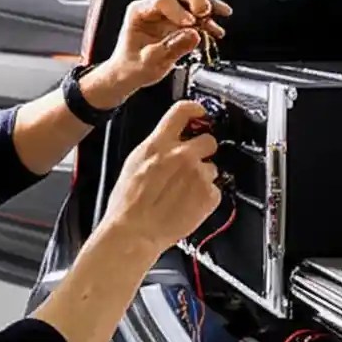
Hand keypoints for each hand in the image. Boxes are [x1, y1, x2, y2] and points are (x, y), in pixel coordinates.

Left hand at [82, 0, 231, 108]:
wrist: (131, 75)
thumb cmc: (131, 67)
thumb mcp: (146, 62)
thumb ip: (169, 48)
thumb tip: (192, 35)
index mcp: (139, 12)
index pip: (162, 1)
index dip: (178, 11)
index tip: (189, 23)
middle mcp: (155, 9)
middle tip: (204, 11)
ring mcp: (169, 15)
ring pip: (192, 0)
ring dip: (208, 6)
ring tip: (221, 13)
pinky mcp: (180, 24)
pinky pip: (198, 17)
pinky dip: (209, 21)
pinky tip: (217, 30)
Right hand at [100, 100, 221, 256]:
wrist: (134, 232)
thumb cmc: (127, 204)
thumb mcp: (134, 163)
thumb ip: (156, 148)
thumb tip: (167, 142)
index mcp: (159, 144)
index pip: (184, 110)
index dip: (196, 109)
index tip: (201, 114)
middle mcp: (182, 155)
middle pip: (208, 139)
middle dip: (203, 149)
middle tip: (192, 163)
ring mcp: (198, 175)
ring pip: (211, 167)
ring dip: (202, 176)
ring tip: (183, 192)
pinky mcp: (209, 195)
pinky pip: (214, 189)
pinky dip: (205, 197)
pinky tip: (188, 204)